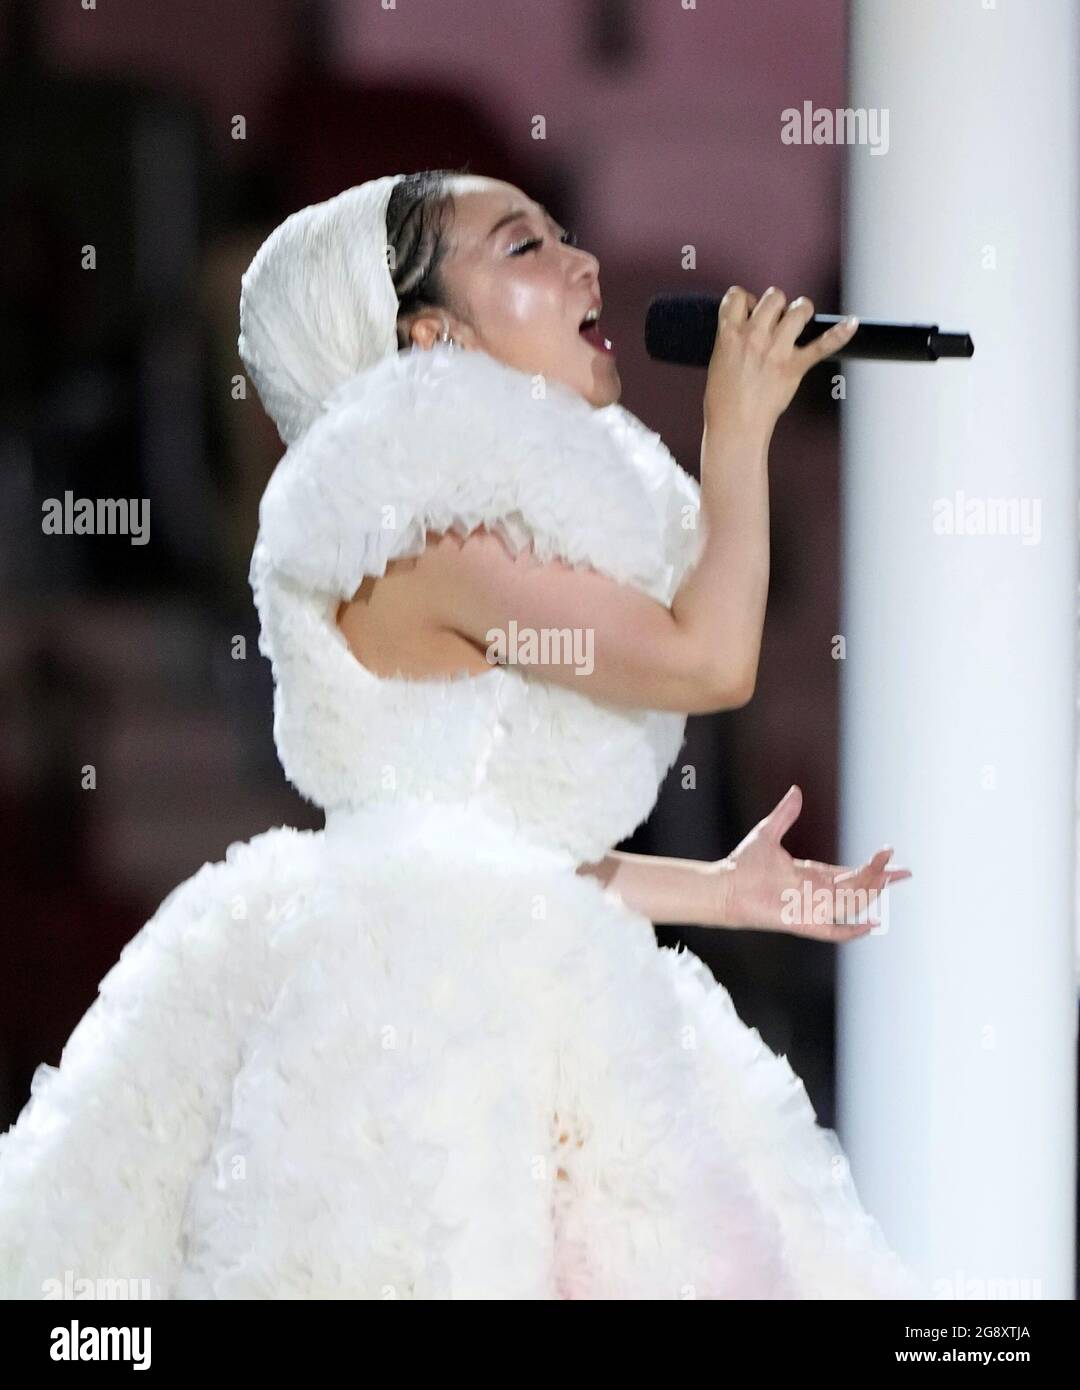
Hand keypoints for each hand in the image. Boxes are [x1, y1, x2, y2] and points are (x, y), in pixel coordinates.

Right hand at [704, 286, 858, 433]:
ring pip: (798, 310)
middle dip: (776, 304)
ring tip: (800, 319)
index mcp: (729, 334)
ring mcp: (777, 350)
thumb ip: (733, 339)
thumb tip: (748, 327)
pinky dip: (840, 333)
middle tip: (776, 318)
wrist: (735, 427)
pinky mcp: (794, 366)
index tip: (750, 309)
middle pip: (773, 297)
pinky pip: (822, 345)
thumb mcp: (718, 360)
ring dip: (801, 311)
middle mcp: (754, 336)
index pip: (737, 296)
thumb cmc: (723, 401)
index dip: (745, 300)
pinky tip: (852, 323)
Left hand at [718, 784, 910, 939]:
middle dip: (879, 878)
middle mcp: (816, 893)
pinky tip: (871, 923)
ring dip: (870, 893)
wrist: (725, 885)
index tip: (892, 855)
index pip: (851, 872)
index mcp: (812, 874)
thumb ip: (785, 814)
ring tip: (886, 878)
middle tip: (899, 868)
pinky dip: (852, 930)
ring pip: (851, 905)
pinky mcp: (802, 922)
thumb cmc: (744, 864)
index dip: (873, 866)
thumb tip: (796, 791)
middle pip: (857, 888)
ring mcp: (811, 908)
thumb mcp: (768, 833)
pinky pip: (833, 932)